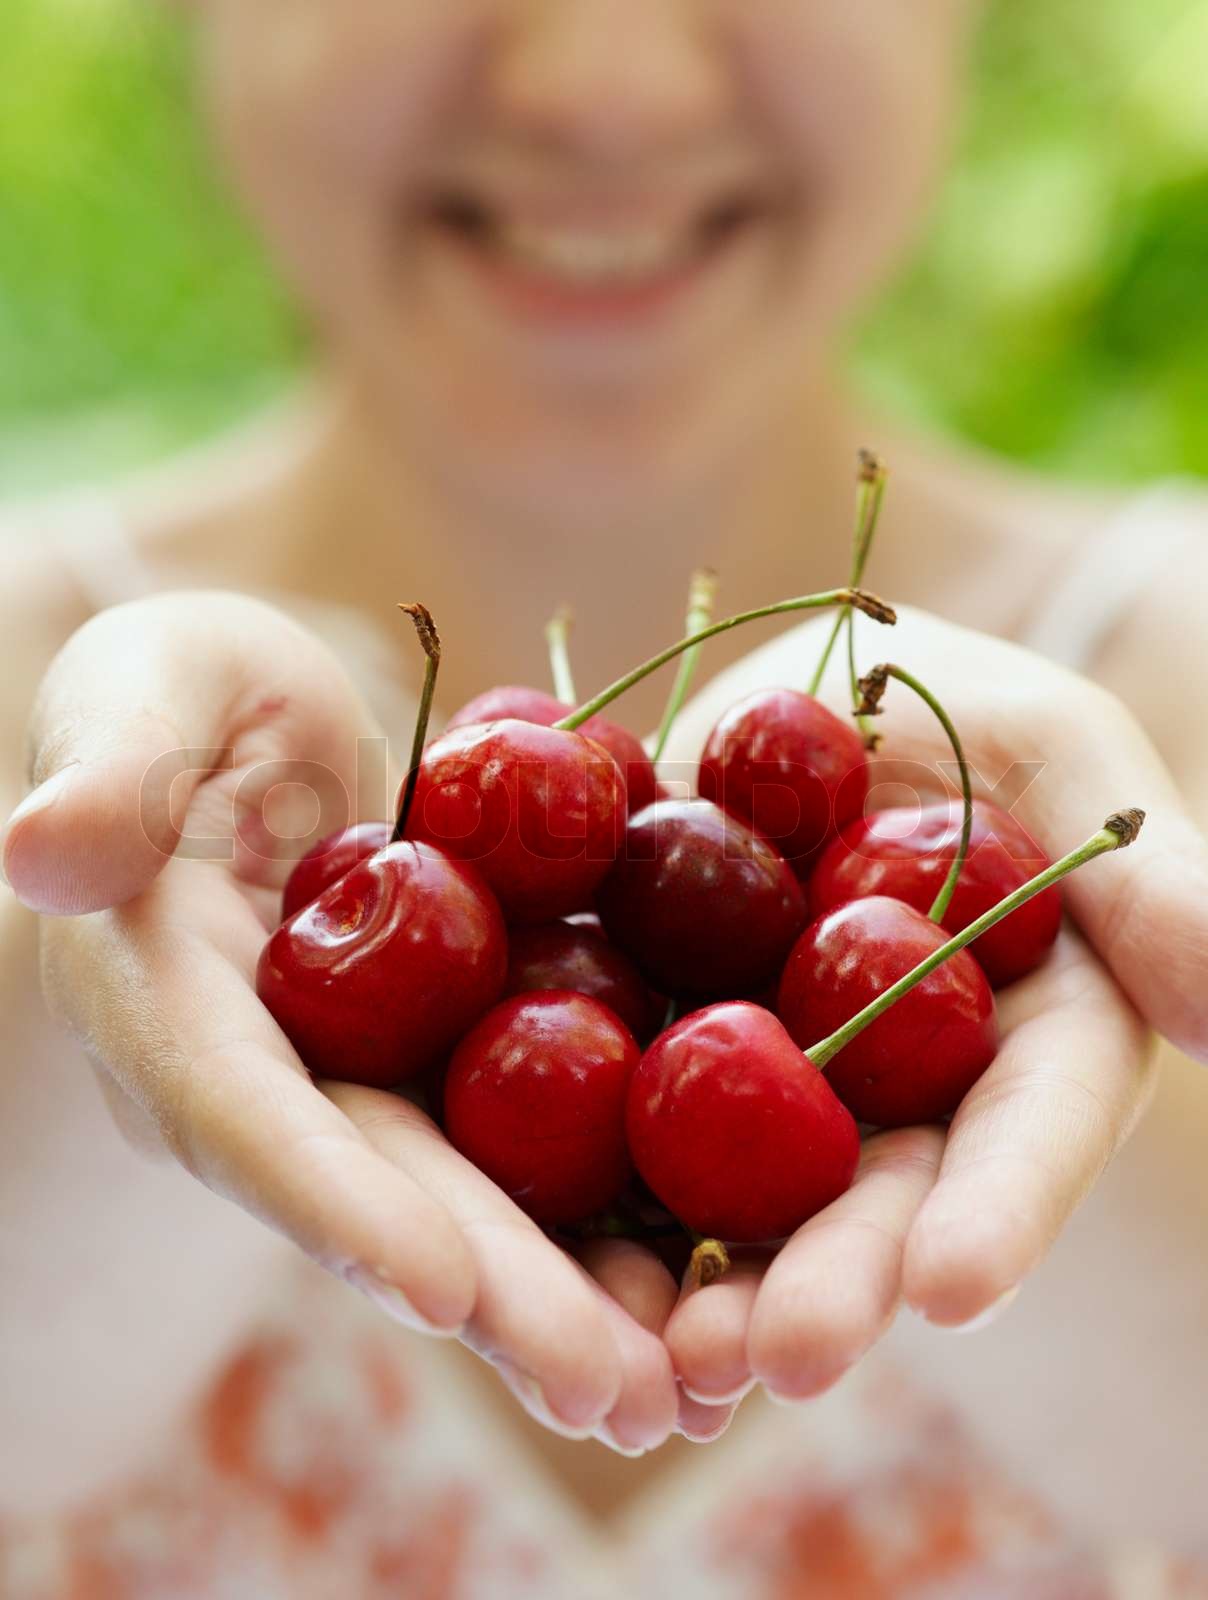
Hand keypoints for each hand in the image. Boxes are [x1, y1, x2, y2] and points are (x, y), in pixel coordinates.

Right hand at [3, 592, 680, 1453]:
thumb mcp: (147, 689)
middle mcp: (270, 1080)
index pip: (242, 1115)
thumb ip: (111, 771)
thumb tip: (45, 850)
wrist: (261, 734)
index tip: (438, 1286)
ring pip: (471, 1197)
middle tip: (615, 1395)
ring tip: (685, 1388)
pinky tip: (712, 1271)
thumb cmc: (188, 694)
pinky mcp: (446, 1058)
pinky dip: (612, 1206)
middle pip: (381, 1196)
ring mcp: (365, 1081)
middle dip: (495, 1299)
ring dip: (574, 1296)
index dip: (332, 1202)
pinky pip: (529, 1137)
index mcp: (171, 1005)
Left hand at [658, 604, 1207, 1407]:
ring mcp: (785, 1079)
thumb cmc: (967, 713)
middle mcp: (909, 1090)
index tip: (953, 1289)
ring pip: (754, 1199)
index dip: (1000, 1211)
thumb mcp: (1061, 750)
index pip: (1027, 1131)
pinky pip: (632, 1126)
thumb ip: (1140, 872)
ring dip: (710, 1284)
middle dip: (835, 1282)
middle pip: (881, 1198)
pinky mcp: (672, 1046)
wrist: (808, 694)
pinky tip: (562, 1267)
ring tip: (664, 1362)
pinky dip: (603, 1202)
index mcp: (1026, 1036)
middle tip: (777, 1359)